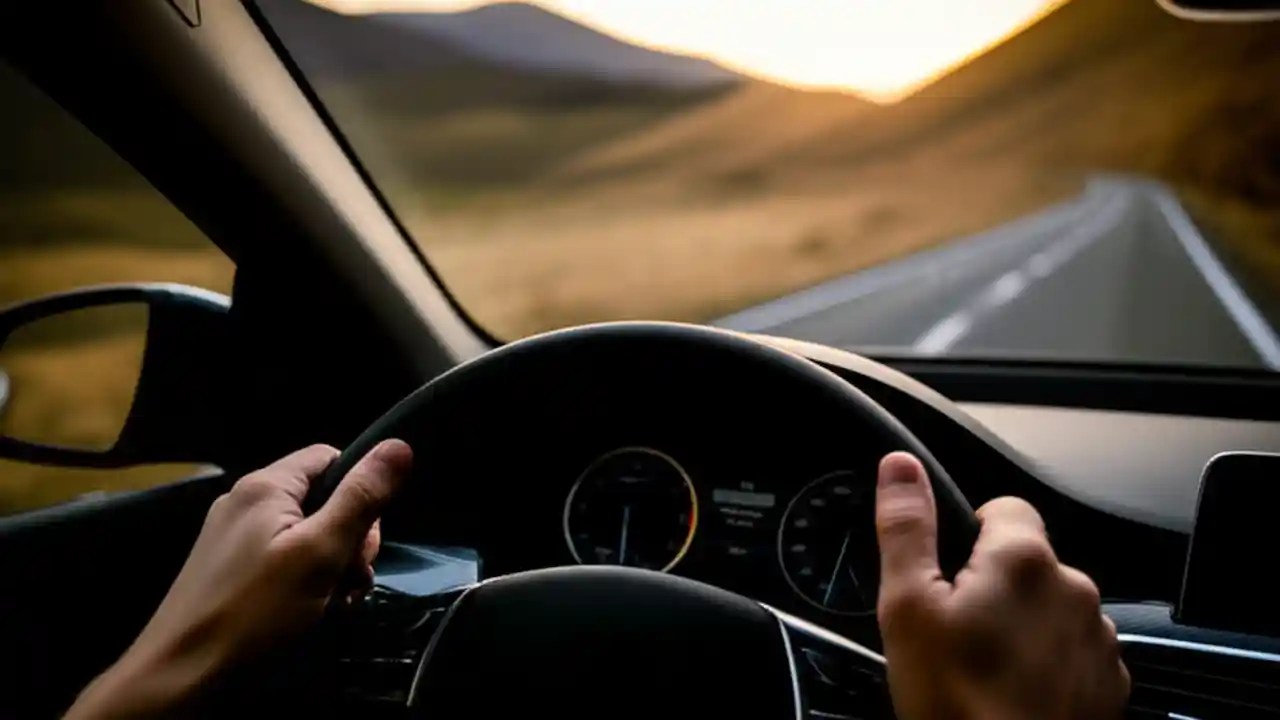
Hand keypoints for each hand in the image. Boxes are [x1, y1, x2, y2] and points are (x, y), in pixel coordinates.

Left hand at [66, 440, 411, 718]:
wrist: (182, 673)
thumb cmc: (257, 609)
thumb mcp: (321, 552)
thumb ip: (361, 498)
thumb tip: (399, 445)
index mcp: (266, 485)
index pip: (331, 457)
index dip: (360, 490)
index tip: (366, 537)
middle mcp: (245, 501)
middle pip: (321, 498)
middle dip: (350, 536)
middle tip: (353, 579)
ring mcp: (233, 536)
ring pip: (305, 532)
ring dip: (332, 563)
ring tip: (336, 600)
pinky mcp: (228, 567)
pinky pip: (282, 556)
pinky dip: (306, 577)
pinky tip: (313, 607)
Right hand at [874, 452, 1128, 719]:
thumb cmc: (954, 704)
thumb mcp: (907, 608)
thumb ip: (907, 528)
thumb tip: (899, 467)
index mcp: (1025, 559)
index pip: (1003, 507)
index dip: (967, 535)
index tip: (947, 579)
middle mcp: (1075, 590)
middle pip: (1027, 561)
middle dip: (993, 585)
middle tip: (956, 633)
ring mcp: (1098, 640)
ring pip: (1050, 608)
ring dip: (1023, 625)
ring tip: (983, 669)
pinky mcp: (1108, 683)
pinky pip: (1071, 652)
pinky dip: (1046, 663)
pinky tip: (1013, 692)